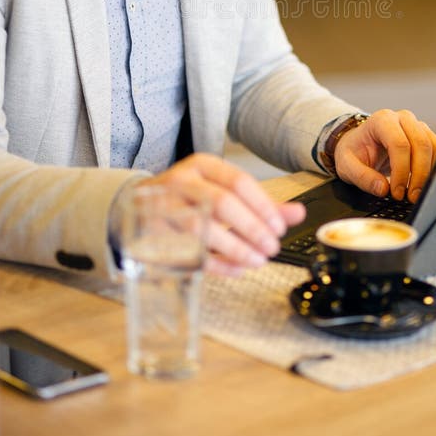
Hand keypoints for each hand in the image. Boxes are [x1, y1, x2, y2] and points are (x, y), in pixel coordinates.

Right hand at [147, 153, 304, 275]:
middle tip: (272, 247)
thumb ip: (260, 203)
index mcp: (203, 166)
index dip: (263, 206)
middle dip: (252, 228)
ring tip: (257, 260)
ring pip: (203, 228)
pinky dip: (217, 264)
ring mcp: (164, 207)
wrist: (137, 205)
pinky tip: (237, 270)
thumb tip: (298, 214)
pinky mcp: (155, 235)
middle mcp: (181, 182)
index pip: (239, 182)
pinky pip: (188, 252)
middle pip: (222, 203)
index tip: (280, 227)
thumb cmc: (190, 197)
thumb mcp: (224, 191)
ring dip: (235, 247)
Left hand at [333, 110, 435, 201]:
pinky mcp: (425, 135)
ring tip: (416, 193)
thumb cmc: (354, 151)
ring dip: (429, 173)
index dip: (401, 170)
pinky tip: (423, 184)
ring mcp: (416, 125)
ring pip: (433, 147)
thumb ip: (362, 177)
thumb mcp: (347, 165)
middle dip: (419, 174)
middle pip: (421, 144)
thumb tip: (383, 188)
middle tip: (412, 197)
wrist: (359, 143)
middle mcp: (402, 118)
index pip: (399, 144)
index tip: (397, 192)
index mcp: (381, 120)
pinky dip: (434, 168)